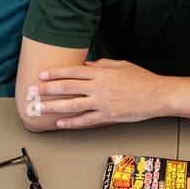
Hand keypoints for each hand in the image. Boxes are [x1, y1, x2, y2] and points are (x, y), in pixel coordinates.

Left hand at [28, 58, 164, 128]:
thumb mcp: (120, 65)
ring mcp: (102, 103)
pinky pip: (85, 120)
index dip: (55, 73)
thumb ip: (101, 64)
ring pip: (72, 105)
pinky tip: (60, 123)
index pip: (72, 72)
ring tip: (38, 109)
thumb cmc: (141, 79)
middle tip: (32, 92)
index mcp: (101, 73)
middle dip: (47, 89)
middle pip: (67, 88)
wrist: (157, 95)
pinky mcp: (108, 116)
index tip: (42, 75)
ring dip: (53, 107)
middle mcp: (99, 87)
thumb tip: (86, 65)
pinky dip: (71, 122)